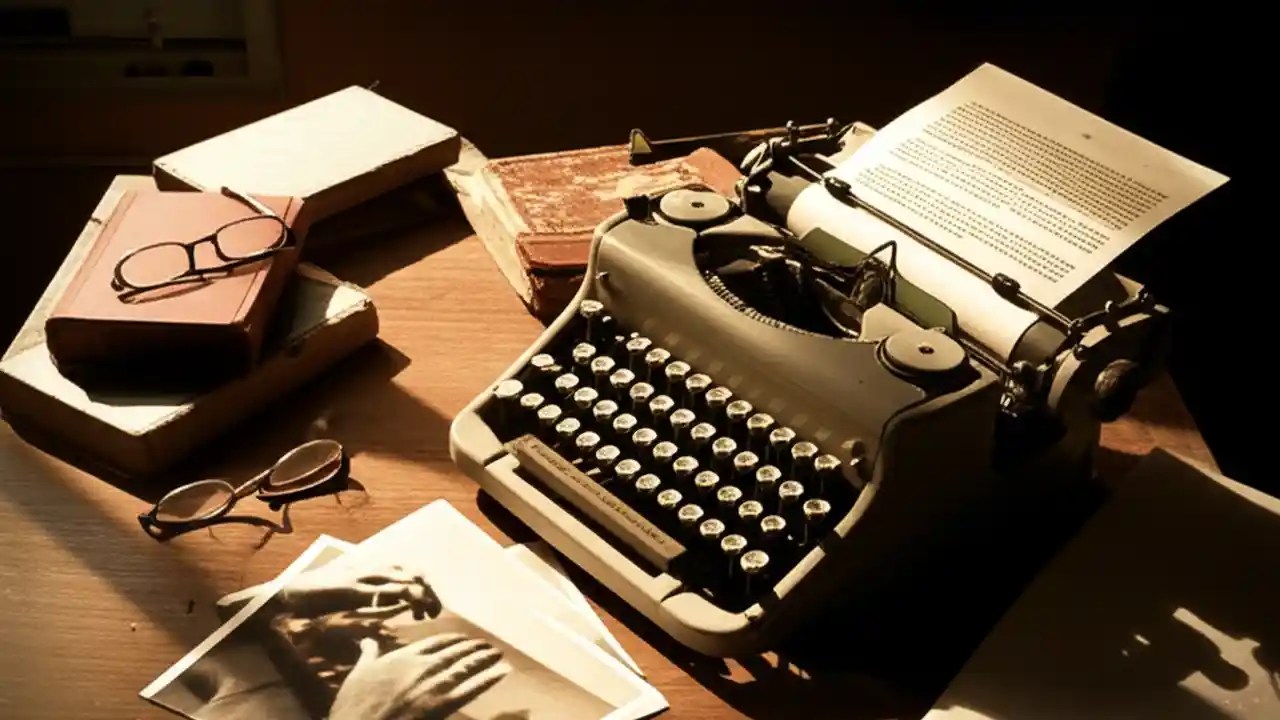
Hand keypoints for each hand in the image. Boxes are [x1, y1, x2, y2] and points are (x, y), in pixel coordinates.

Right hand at [278, 564, 440, 619]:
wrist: (294, 593)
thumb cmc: (324, 594)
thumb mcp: (357, 592)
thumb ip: (377, 593)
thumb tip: (397, 602)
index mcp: (374, 566)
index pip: (411, 571)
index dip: (426, 587)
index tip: (430, 607)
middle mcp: (373, 567)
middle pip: (414, 573)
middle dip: (429, 592)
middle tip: (432, 613)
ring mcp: (363, 576)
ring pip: (405, 580)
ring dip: (420, 596)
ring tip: (424, 614)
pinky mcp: (354, 589)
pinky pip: (385, 591)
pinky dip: (403, 599)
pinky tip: (409, 611)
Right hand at [329, 633, 507, 719]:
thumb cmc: (356, 705)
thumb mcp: (358, 674)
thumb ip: (368, 655)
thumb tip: (367, 641)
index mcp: (405, 656)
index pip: (437, 642)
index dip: (454, 640)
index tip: (464, 639)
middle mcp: (424, 665)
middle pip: (457, 652)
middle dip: (474, 648)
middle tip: (488, 645)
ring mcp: (436, 684)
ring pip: (467, 666)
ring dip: (485, 659)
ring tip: (498, 654)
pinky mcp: (444, 705)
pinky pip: (472, 688)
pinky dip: (489, 678)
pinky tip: (502, 671)